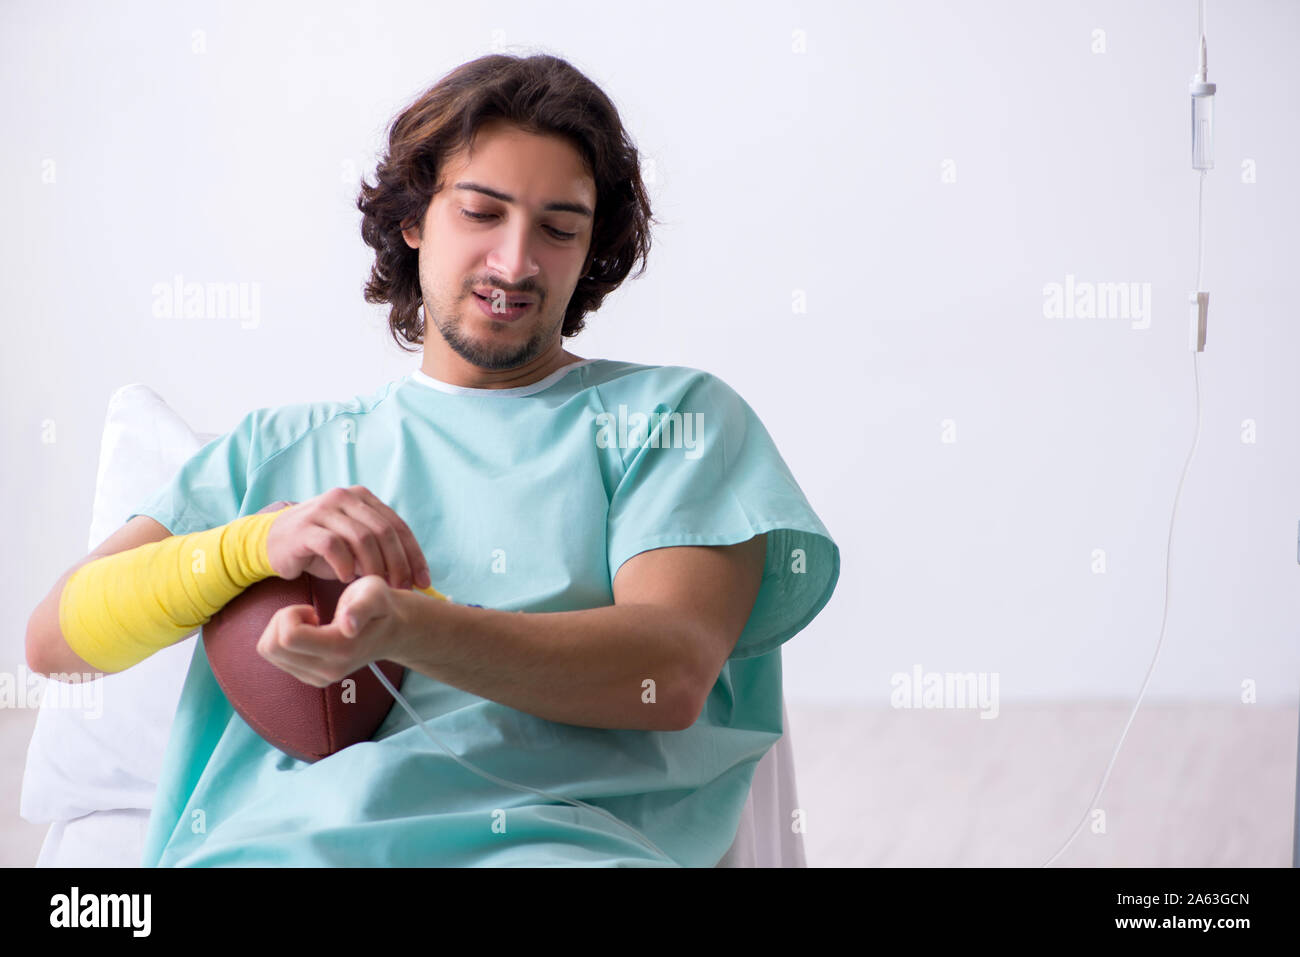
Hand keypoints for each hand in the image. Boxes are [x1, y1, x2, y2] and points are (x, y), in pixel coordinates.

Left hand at [255, 574, 408, 686]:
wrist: (394, 630)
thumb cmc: (381, 605)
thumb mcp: (375, 593)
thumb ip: (362, 607)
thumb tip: (348, 626)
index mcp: (340, 650)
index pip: (288, 638)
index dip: (291, 615)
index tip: (312, 610)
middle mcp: (327, 671)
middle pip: (271, 648)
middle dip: (281, 621)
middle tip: (307, 614)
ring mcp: (319, 678)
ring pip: (269, 653)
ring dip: (281, 630)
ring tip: (310, 623)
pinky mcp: (311, 679)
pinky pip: (276, 658)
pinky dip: (284, 641)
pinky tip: (310, 634)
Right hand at [265, 486, 430, 590]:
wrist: (273, 543)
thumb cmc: (320, 548)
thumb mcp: (355, 546)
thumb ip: (380, 551)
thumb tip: (414, 576)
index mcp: (362, 498)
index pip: (397, 526)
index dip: (414, 555)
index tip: (424, 582)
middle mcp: (345, 497)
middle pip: (384, 532)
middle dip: (398, 564)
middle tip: (402, 589)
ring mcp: (324, 509)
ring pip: (362, 538)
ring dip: (374, 567)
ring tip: (376, 587)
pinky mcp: (305, 527)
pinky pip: (334, 546)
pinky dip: (345, 565)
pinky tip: (348, 579)